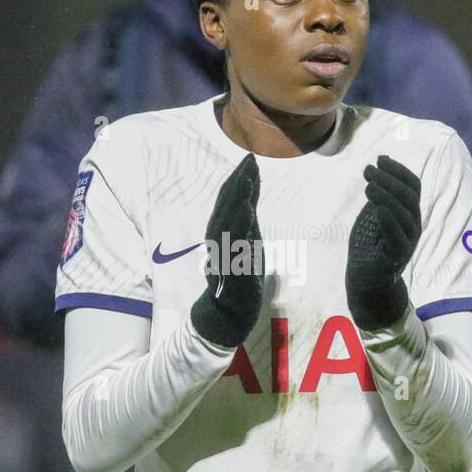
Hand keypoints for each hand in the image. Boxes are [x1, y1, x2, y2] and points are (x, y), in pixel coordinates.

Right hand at [190, 153, 263, 346]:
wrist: (230, 313)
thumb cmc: (240, 277)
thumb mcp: (248, 242)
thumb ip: (248, 218)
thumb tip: (252, 191)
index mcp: (223, 232)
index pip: (229, 201)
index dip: (239, 179)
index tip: (250, 158)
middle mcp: (218, 241)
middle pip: (226, 208)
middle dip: (238, 184)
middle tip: (249, 161)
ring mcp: (223, 256)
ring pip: (227, 225)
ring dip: (236, 203)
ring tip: (247, 182)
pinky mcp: (231, 272)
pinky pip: (234, 248)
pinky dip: (239, 231)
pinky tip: (247, 215)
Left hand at [346, 154, 420, 329]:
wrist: (366, 276)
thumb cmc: (370, 242)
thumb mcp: (374, 210)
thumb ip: (380, 191)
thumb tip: (380, 162)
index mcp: (409, 212)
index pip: (413, 185)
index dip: (399, 170)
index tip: (380, 159)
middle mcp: (413, 224)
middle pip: (409, 196)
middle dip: (389, 179)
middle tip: (368, 170)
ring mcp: (408, 240)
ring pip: (404, 213)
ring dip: (386, 196)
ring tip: (368, 187)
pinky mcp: (398, 255)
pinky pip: (398, 236)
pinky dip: (389, 220)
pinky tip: (377, 209)